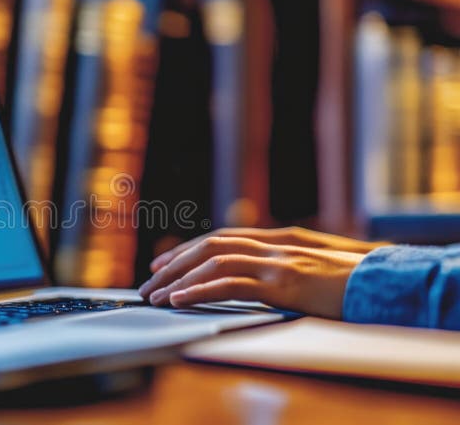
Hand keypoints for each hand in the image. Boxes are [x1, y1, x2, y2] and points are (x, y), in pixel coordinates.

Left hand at [139, 229, 380, 318]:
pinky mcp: (285, 282)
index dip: (188, 249)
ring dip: (179, 279)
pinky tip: (180, 300)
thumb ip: (285, 265)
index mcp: (279, 238)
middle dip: (174, 264)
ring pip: (214, 260)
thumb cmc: (355, 279)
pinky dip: (199, 290)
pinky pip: (231, 283)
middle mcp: (274, 244)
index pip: (221, 237)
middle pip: (210, 245)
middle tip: (149, 281)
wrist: (389, 282)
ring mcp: (279, 261)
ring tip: (156, 295)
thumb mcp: (314, 266)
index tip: (164, 263)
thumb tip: (259, 278)